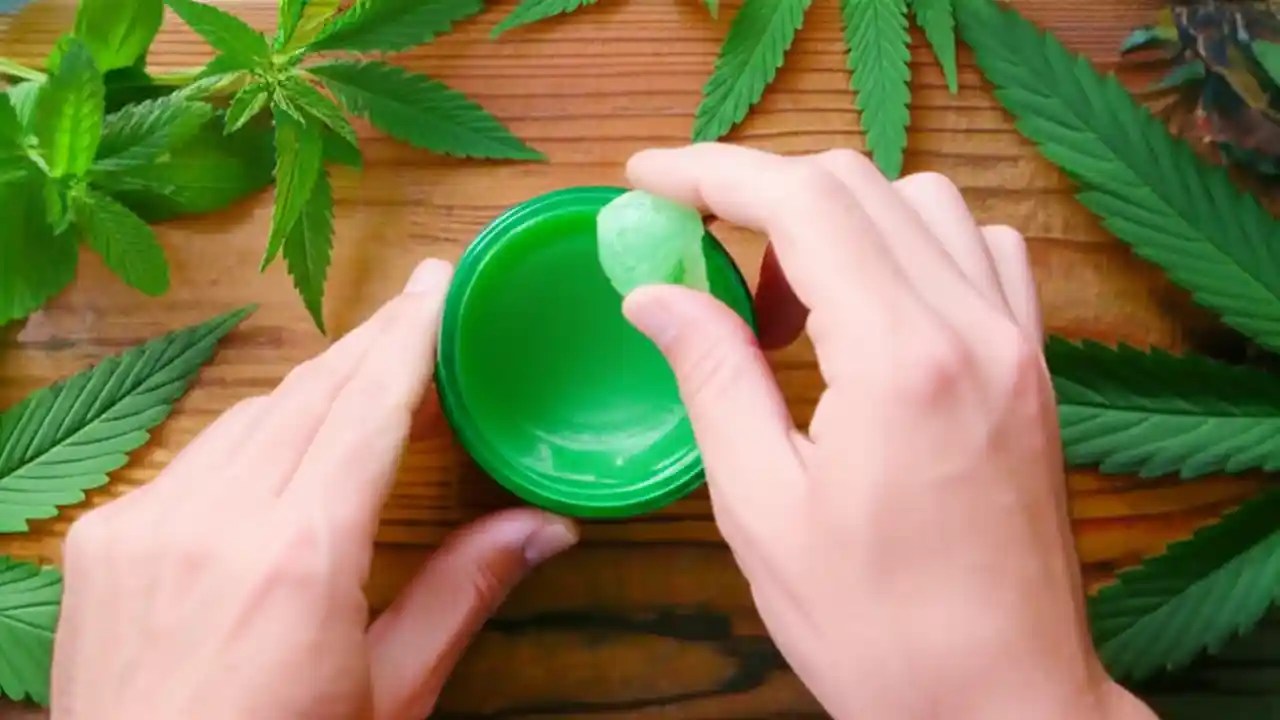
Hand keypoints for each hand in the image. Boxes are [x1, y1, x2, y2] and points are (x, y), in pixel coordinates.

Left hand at [51, 260, 578, 719]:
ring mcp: (149, 521)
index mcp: (304, 557)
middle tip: (417, 308)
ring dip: (311, 391)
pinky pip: (194, 457)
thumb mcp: (390, 692)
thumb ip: (463, 591)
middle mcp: (217, 519)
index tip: (435, 283)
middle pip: (311, 394)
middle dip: (370, 345)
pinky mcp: (105, 536)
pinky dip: (249, 441)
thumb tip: (547, 525)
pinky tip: (278, 456)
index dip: (409, 338)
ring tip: (360, 379)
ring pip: (250, 416)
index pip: (369, 411)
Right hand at [622, 145, 1155, 719]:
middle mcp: (972, 328)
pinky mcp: (1034, 369)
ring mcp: (1016, 344)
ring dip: (836, 222)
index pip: (801, 202)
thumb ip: (713, 378)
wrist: (1002, 703)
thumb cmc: (879, 631)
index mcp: (899, 361)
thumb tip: (656, 294)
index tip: (647, 178)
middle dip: (760, 195)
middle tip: (699, 255)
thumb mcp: (764, 509)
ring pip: (922, 203)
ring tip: (787, 308)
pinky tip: (872, 312)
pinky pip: (979, 252)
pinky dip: (911, 247)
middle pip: (859, 184)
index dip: (711, 173)